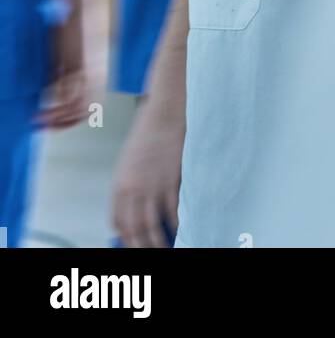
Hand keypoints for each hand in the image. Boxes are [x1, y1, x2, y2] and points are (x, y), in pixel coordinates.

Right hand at [36, 9, 88, 130]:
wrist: (85, 2)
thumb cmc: (76, 23)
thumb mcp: (69, 52)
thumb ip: (64, 71)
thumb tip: (52, 88)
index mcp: (99, 75)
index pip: (90, 108)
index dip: (72, 118)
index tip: (52, 121)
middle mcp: (98, 77)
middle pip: (86, 113)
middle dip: (63, 123)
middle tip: (43, 126)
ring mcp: (91, 73)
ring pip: (78, 109)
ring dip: (56, 119)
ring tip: (38, 120)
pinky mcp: (81, 66)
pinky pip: (70, 96)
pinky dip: (56, 107)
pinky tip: (41, 109)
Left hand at [112, 97, 184, 248]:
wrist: (164, 114)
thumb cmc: (146, 135)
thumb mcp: (128, 162)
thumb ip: (127, 187)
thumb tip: (129, 211)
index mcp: (119, 186)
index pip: (119, 223)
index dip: (126, 238)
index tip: (133, 245)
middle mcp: (133, 190)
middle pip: (134, 230)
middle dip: (141, 247)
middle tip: (148, 254)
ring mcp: (152, 187)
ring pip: (152, 226)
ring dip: (158, 243)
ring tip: (164, 250)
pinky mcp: (171, 181)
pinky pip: (173, 212)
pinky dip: (177, 225)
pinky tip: (181, 231)